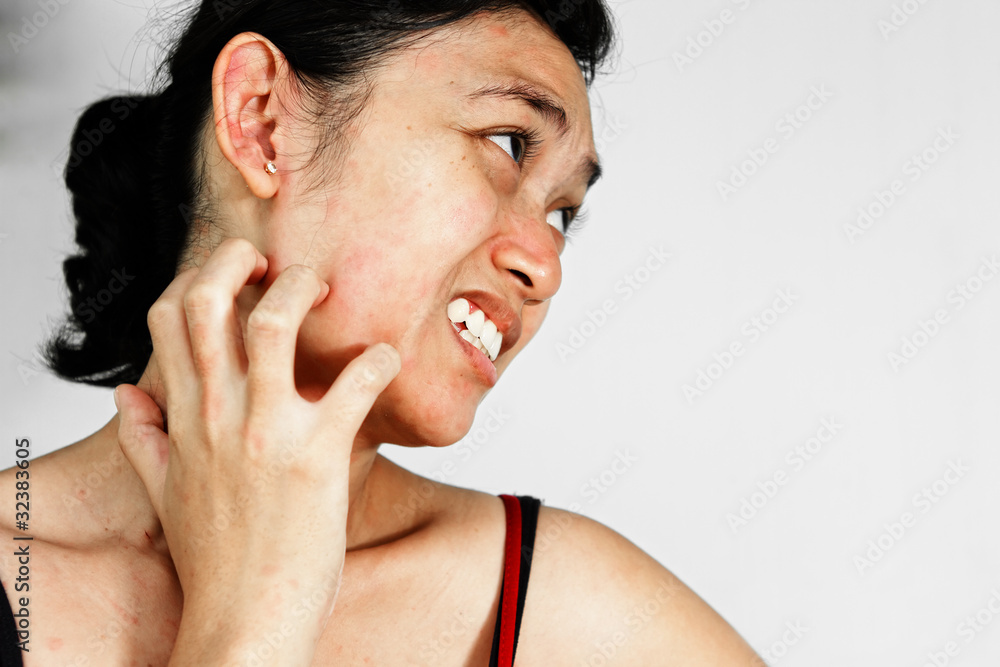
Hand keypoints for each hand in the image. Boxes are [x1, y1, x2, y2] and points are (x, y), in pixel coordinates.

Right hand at [114, 238, 399, 664]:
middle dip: (240, 260)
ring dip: (304, 290)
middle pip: (211, 303)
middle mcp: (220, 416)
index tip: (233, 272)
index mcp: (185, 419)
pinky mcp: (317, 457)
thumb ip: (144, 438)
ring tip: (328, 290)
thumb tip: (125, 395)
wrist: (245, 621)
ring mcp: (266, 433)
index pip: (169, 318)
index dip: (198, 277)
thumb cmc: (215, 559)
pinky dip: (378, 359)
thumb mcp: (165, 494)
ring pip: (275, 324)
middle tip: (275, 260)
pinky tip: (387, 359)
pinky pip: (354, 383)